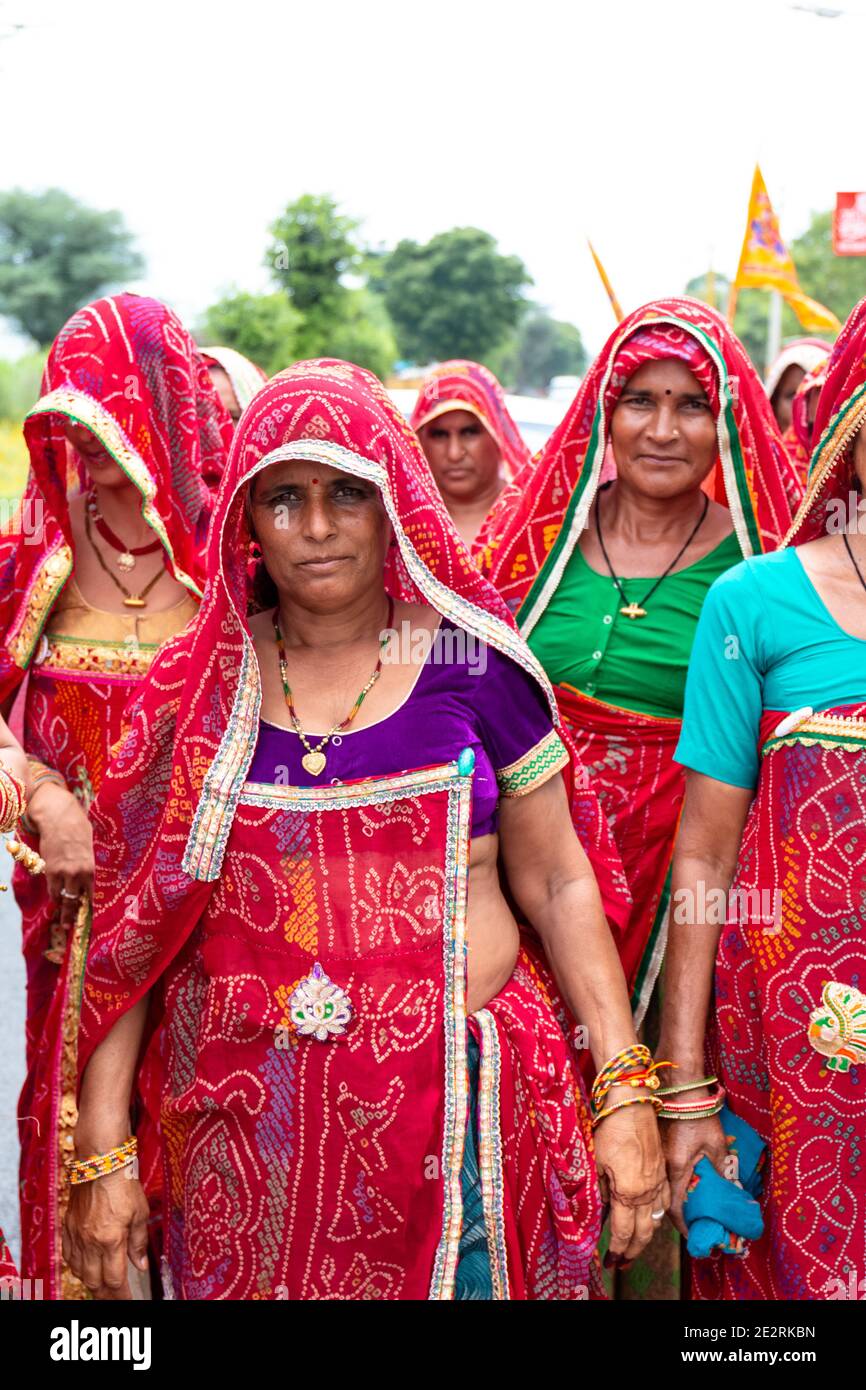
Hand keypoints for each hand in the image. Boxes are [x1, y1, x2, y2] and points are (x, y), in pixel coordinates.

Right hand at [29, 783, 92, 925]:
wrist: (59, 818)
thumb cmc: (78, 830)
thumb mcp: (89, 849)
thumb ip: (87, 866)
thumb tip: (87, 880)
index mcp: (90, 869)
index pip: (89, 894)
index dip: (87, 907)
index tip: (86, 917)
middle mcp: (77, 874)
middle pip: (73, 901)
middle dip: (70, 915)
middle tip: (68, 927)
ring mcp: (62, 873)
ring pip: (60, 897)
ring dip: (60, 906)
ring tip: (61, 918)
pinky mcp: (49, 869)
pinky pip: (51, 888)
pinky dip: (53, 894)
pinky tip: (55, 900)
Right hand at [63, 1167, 149, 1298]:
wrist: (100, 1161)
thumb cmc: (124, 1183)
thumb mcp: (140, 1212)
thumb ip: (138, 1243)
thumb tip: (140, 1266)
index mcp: (111, 1239)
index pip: (114, 1279)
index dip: (121, 1294)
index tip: (129, 1299)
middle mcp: (90, 1242)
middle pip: (94, 1281)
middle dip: (106, 1294)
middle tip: (116, 1298)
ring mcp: (76, 1235)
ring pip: (79, 1272)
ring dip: (91, 1282)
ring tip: (102, 1286)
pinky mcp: (68, 1227)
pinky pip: (68, 1256)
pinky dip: (76, 1267)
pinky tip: (85, 1267)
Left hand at [593, 1100, 669, 1264]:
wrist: (633, 1104)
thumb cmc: (611, 1129)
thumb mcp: (597, 1162)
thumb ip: (600, 1190)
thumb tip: (601, 1208)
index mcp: (629, 1193)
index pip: (624, 1231)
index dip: (617, 1249)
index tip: (611, 1261)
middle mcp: (648, 1192)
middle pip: (644, 1233)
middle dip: (633, 1251)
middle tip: (622, 1263)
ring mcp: (659, 1182)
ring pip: (656, 1219)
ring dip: (646, 1236)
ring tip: (636, 1245)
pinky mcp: (664, 1171)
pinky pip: (665, 1202)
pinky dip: (658, 1215)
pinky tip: (652, 1217)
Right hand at [662, 1112, 728, 1237]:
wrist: (679, 1086)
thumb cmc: (700, 1113)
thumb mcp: (715, 1144)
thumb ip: (719, 1168)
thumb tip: (726, 1189)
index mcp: (676, 1167)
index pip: (675, 1206)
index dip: (684, 1225)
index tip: (693, 1235)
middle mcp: (661, 1165)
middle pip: (664, 1200)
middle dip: (678, 1216)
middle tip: (692, 1225)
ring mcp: (656, 1155)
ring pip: (661, 1188)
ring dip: (672, 1201)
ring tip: (688, 1210)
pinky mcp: (655, 1146)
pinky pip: (660, 1174)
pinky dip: (668, 1185)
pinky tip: (679, 1186)